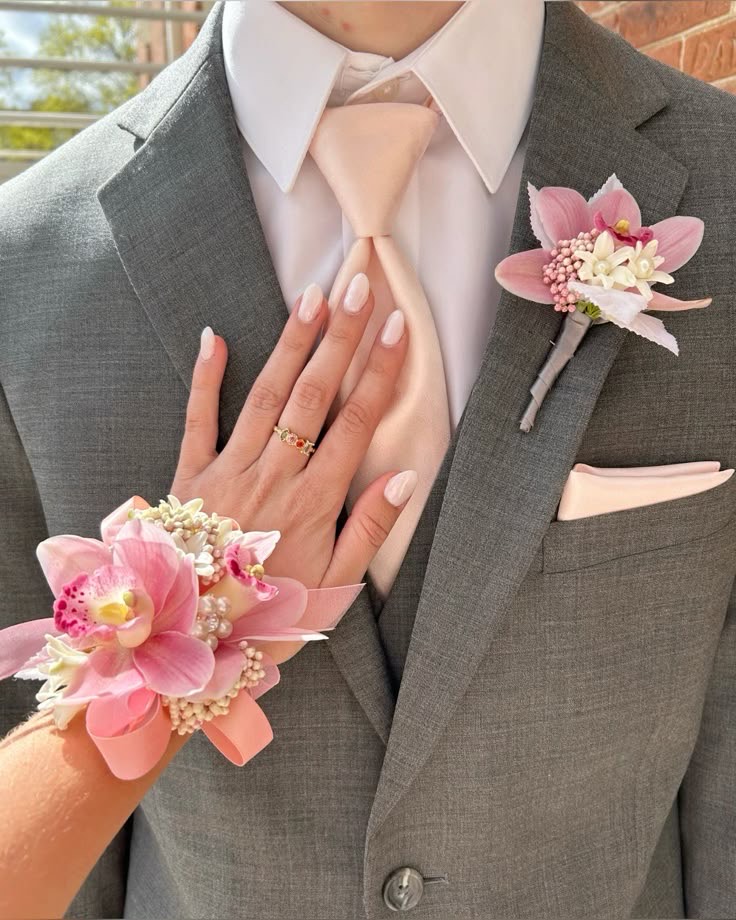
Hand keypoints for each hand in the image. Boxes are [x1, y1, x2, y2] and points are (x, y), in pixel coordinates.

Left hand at [169, 277, 415, 588]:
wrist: (193, 640)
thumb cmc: (272, 614)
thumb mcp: (335, 588)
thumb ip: (369, 529)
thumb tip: (406, 476)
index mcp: (313, 503)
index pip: (354, 424)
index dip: (379, 373)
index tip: (397, 327)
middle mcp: (271, 477)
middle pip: (312, 396)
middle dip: (339, 338)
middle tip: (359, 286)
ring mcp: (226, 472)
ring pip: (265, 397)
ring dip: (290, 344)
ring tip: (311, 297)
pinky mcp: (189, 477)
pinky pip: (197, 420)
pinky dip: (206, 379)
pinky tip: (215, 337)